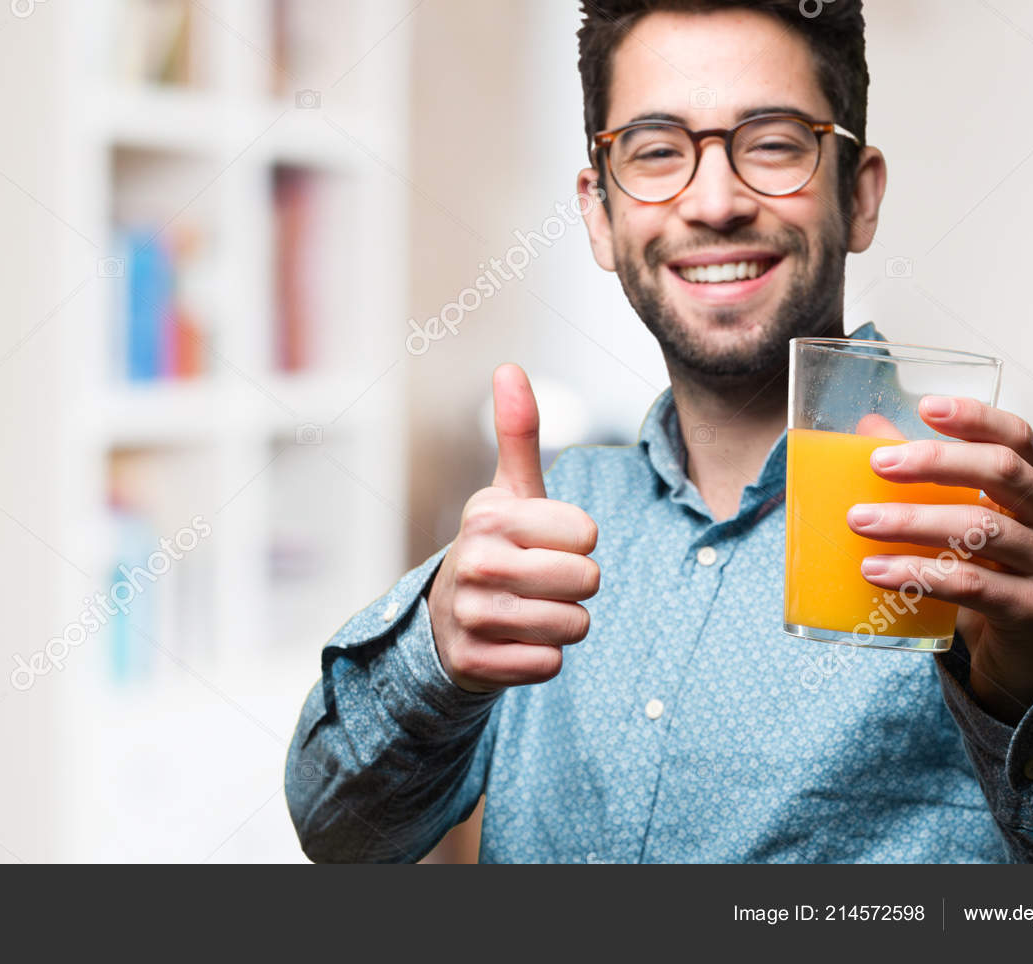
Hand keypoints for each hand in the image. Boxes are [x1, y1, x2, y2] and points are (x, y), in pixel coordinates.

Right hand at [426, 364, 600, 692]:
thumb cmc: (497, 548)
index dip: (579, 543)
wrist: (445, 621)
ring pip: (573, 626)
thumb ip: (518, 434)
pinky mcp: (476, 664)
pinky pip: (550, 665)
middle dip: (576, 586)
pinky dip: (543, 658)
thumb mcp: (507, 493)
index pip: (587, 535)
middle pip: (586, 581)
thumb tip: (509, 367)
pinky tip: (515, 642)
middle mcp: (475, 564)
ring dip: (563, 623)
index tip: (546, 544)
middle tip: (541, 582)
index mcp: (489, 517)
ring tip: (530, 610)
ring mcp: (471, 617)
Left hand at [845, 396, 1032, 722]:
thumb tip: (868, 431)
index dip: (975, 417)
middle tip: (877, 464)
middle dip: (935, 463)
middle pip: (1002, 473)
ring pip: (981, 529)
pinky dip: (918, 574)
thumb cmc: (991, 574)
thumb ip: (927, 478)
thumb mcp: (967, 523)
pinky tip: (877, 570)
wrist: (1029, 655)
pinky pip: (971, 584)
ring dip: (913, 520)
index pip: (1018, 438)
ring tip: (860, 520)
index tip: (925, 406)